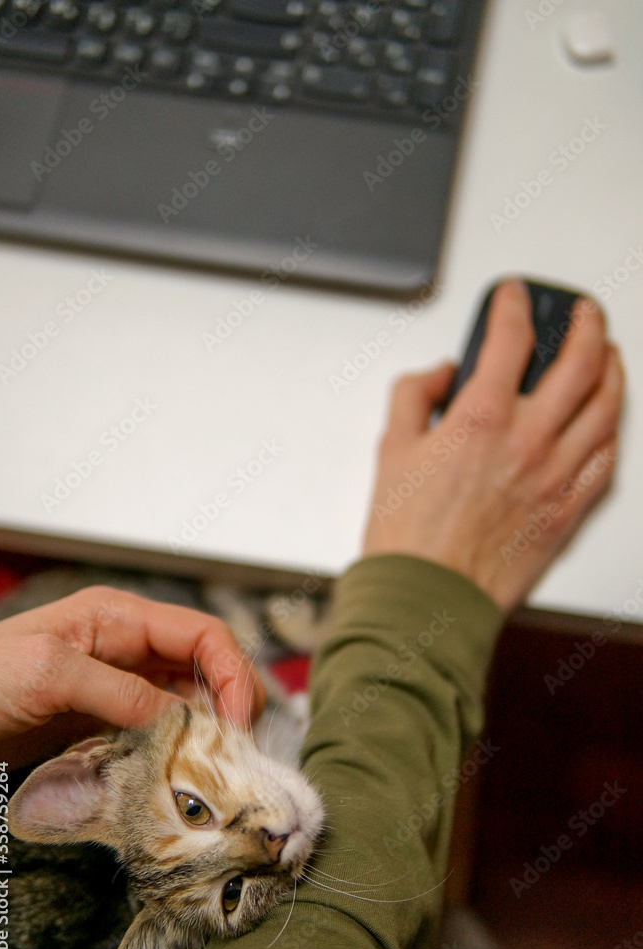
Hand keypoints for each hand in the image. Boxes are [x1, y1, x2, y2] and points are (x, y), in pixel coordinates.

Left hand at [0, 585, 265, 777]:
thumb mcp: (49, 673)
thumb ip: (121, 692)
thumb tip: (186, 721)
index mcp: (119, 618)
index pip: (202, 635)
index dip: (231, 673)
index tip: (238, 722)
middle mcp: (127, 648)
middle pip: (204, 669)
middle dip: (229, 704)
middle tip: (236, 752)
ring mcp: (116, 687)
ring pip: (186, 705)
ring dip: (206, 734)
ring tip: (214, 769)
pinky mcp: (103, 723)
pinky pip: (157, 734)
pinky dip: (175, 753)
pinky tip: (178, 775)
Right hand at [362, 280, 623, 611]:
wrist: (426, 598)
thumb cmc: (407, 535)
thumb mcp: (391, 448)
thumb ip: (415, 395)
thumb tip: (440, 374)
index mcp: (481, 419)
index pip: (510, 337)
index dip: (513, 304)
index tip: (513, 296)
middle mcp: (527, 440)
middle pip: (580, 362)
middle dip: (586, 324)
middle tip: (583, 313)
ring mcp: (555, 475)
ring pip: (606, 406)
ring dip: (612, 369)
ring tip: (607, 355)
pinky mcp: (568, 509)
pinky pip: (608, 459)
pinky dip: (613, 429)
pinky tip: (608, 419)